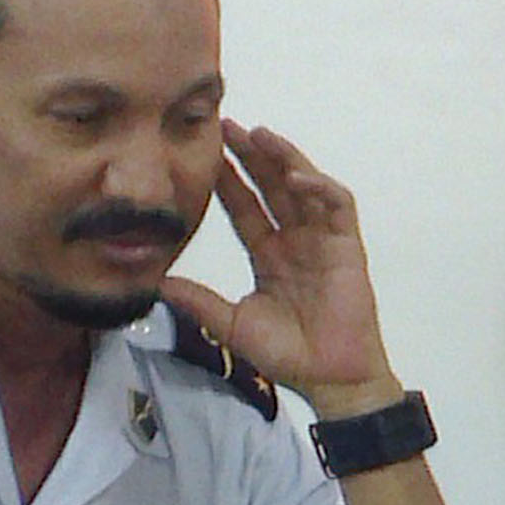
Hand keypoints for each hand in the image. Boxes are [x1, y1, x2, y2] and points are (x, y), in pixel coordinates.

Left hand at [159, 123, 401, 410]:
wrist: (330, 379)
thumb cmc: (288, 356)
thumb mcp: (231, 324)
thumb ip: (198, 301)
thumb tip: (156, 284)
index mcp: (269, 255)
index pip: (244, 207)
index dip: (227, 180)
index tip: (204, 153)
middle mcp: (295, 241)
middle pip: (272, 186)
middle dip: (252, 155)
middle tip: (225, 125)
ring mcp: (323, 241)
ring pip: (304, 186)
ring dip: (284, 158)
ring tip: (259, 134)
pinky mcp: (348, 247)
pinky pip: (337, 205)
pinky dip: (319, 187)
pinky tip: (296, 177)